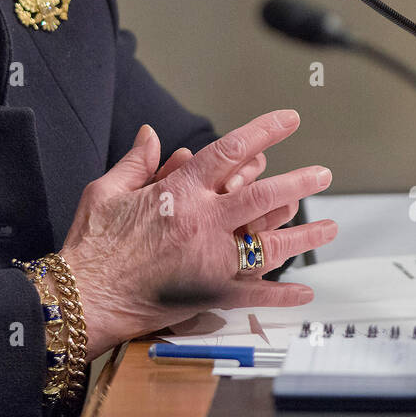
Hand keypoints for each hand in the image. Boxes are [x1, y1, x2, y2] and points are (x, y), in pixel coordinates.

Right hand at [59, 110, 335, 357]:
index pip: (231, 152)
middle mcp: (203, 223)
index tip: (289, 120)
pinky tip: (303, 291)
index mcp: (180, 192)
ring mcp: (211, 260)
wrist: (85, 296)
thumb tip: (152, 134)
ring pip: (269, 243)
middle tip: (323, 174)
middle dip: (299, 183)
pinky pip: (255, 293)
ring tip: (330, 228)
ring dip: (303, 235)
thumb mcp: (107, 189)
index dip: (264, 132)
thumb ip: (137, 161)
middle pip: (263, 197)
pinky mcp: (210, 294)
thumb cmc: (92, 244)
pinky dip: (281, 293)